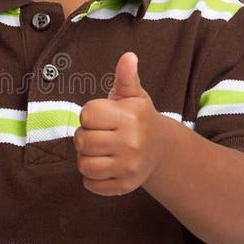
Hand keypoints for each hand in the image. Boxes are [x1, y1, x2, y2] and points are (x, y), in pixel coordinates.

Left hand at [74, 52, 167, 195]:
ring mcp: (129, 167)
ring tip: (100, 151)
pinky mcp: (124, 186)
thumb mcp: (133, 95)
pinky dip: (91, 178)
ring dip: (86, 158)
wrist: (161, 149)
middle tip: (99, 134)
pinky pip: (90, 184)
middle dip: (85, 136)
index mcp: (131, 117)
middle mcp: (132, 143)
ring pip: (84, 165)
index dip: (89, 115)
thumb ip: (126, 77)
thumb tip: (128, 57)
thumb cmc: (139, 118)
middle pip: (82, 140)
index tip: (102, 117)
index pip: (87, 115)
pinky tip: (104, 166)